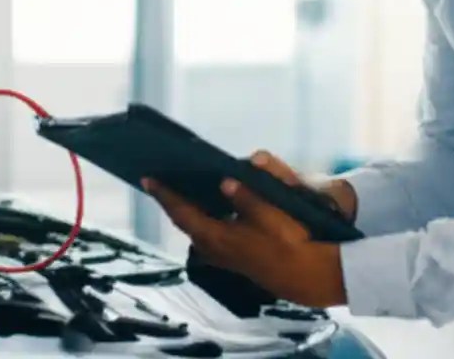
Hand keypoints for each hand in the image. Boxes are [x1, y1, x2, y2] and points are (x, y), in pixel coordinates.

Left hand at [142, 150, 349, 308]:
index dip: (164, 195)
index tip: (148, 179)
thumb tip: (225, 181)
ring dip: (187, 209)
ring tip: (182, 187)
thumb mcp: (270, 216)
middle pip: (183, 220)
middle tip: (161, 179)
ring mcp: (220, 255)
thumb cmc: (288, 243)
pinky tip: (209, 205)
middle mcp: (212, 248)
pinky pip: (206, 232)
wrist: (305, 275)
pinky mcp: (230, 257)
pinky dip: (201, 217)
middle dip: (172, 200)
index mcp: (216, 237)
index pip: (182, 212)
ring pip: (195, 228)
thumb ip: (246, 197)